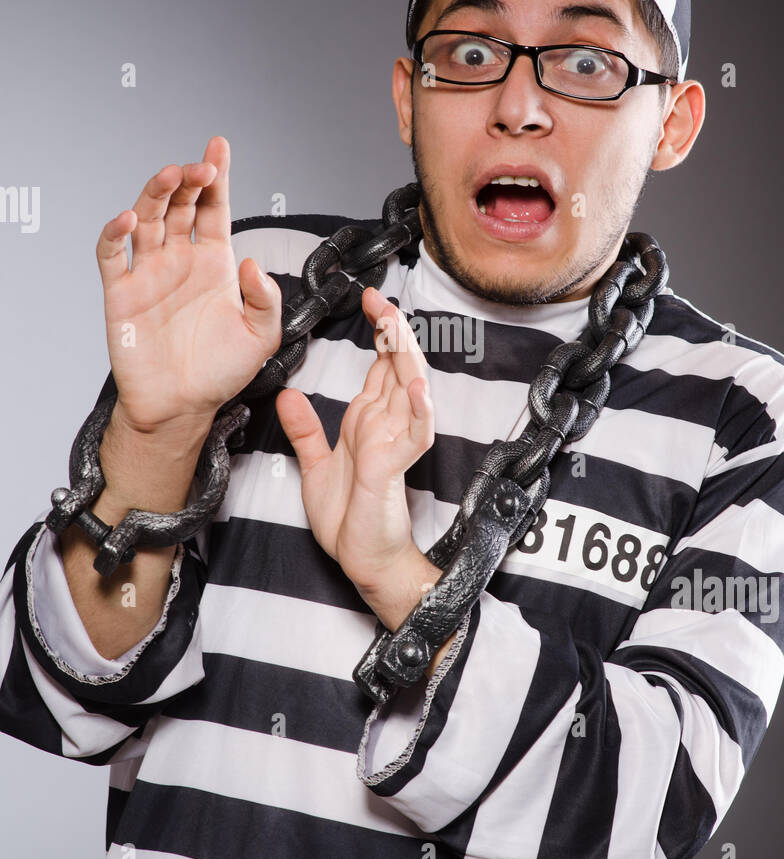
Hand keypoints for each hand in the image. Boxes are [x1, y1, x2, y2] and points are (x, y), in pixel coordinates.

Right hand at [96, 137, 282, 433]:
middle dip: (189, 179)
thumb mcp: (262, 337)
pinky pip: (112, 254)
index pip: (214, 208)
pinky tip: (129, 218)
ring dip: (156, 193)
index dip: (217, 176)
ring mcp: (149, 273)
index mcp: (215, 263)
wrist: (182, 407)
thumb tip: (252, 262)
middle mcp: (180, 260)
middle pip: (180, 204)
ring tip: (169, 176)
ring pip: (147, 219)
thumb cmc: (221, 372)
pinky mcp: (121, 293)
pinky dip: (115, 232)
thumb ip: (266, 299)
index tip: (219, 145)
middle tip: (201, 166)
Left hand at [275, 287, 434, 600]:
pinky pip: (414, 435)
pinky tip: (417, 388)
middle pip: (397, 368)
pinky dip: (419, 411)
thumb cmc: (348, 519)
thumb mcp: (315, 466)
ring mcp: (394, 444)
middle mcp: (385, 427)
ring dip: (406, 358)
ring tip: (397, 325)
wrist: (362, 560)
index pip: (380, 366)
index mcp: (368, 422)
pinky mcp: (395, 468)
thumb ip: (305, 430)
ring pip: (410, 391)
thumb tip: (289, 395)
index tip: (368, 299)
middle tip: (380, 298)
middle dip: (392, 331)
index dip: (379, 331)